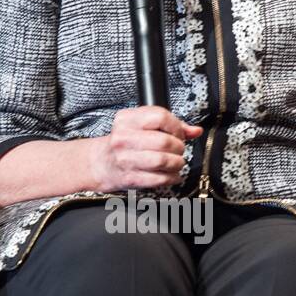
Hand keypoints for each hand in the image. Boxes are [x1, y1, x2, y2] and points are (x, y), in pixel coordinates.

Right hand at [88, 105, 202, 192]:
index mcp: (126, 120)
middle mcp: (123, 138)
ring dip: (177, 163)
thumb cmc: (123, 144)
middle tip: (178, 150)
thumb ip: (169, 126)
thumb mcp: (141, 126)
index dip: (176, 126)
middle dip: (178, 147)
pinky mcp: (130, 178)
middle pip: (164, 141)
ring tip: (176, 162)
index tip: (179, 133)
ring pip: (163, 160)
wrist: (101, 164)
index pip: (160, 117)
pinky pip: (159, 179)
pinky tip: (171, 175)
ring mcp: (125, 159)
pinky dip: (171, 177)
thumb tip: (194, 131)